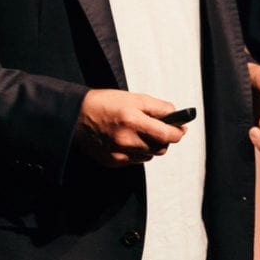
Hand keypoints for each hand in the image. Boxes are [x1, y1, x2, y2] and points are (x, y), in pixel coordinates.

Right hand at [74, 89, 190, 167]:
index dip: (178, 133)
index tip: (182, 128)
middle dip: (165, 139)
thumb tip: (177, 116)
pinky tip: (128, 139)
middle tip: (160, 128)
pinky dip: (138, 151)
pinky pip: (136, 160)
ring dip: (151, 145)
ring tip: (140, 132)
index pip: (167, 135)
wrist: (77, 116)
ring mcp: (119, 154)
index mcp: (133, 121)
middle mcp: (126, 140)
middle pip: (161, 148)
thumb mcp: (135, 98)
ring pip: (149, 155)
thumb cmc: (107, 103)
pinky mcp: (113, 161)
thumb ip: (159, 108)